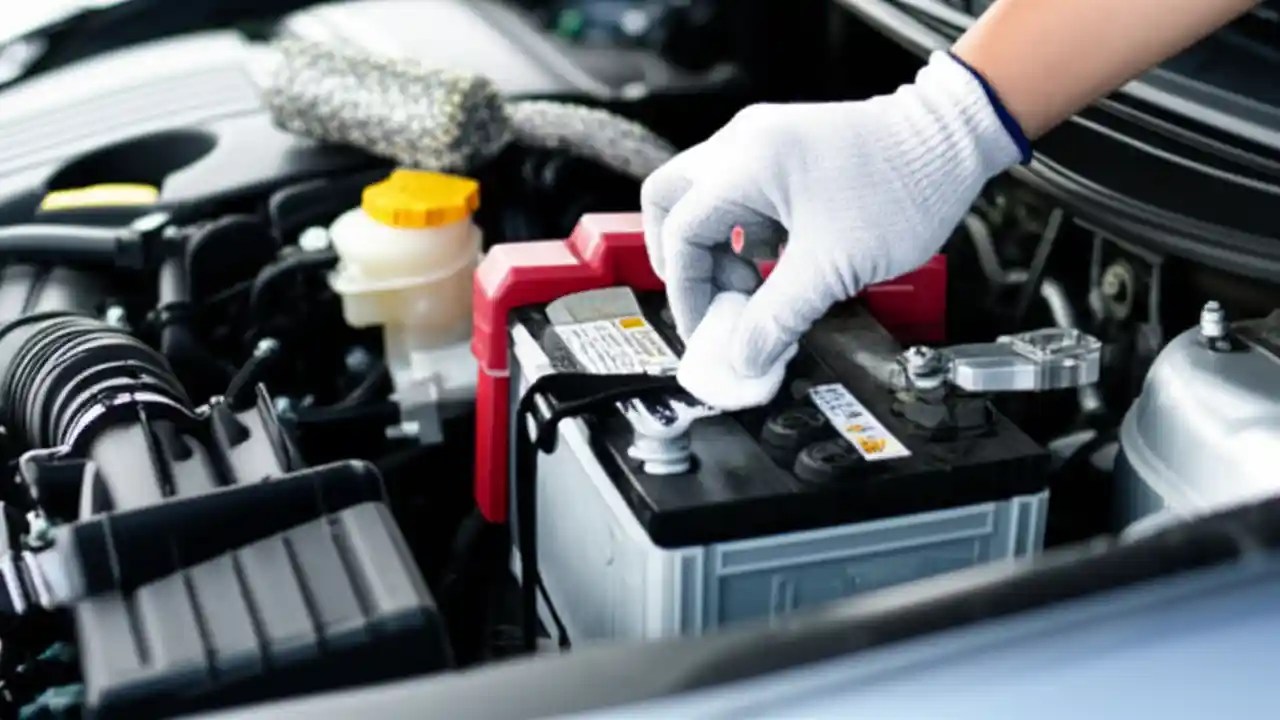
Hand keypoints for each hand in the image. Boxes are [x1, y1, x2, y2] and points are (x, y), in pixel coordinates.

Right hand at [641, 51, 1024, 407]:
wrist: (954, 142)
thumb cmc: (904, 184)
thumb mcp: (831, 268)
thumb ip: (778, 319)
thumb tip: (745, 358)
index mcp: (746, 162)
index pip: (682, 231)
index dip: (687, 289)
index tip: (707, 328)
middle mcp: (745, 142)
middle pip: (673, 202)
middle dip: (683, 261)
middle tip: (705, 303)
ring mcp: (765, 143)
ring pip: (708, 201)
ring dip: (720, 251)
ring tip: (753, 293)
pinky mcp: (787, 152)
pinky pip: (743, 198)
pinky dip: (747, 236)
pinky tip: (776, 267)